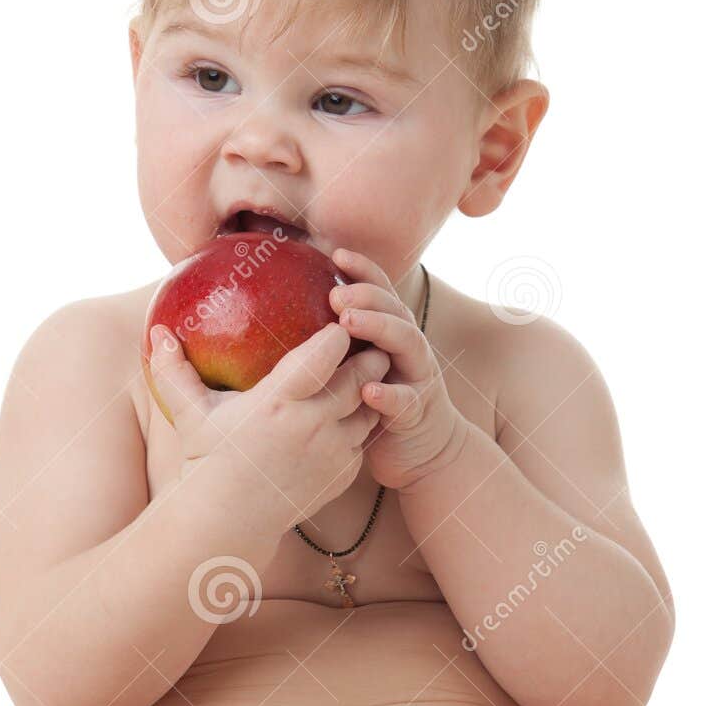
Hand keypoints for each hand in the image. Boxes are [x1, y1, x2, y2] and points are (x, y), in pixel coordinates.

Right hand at [146, 321, 389, 532]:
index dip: (337, 336)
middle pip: (358, 380)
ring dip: (371, 393)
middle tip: (372, 342)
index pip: (322, 357)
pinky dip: (362, 425)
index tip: (340, 322)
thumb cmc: (208, 462)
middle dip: (370, 358)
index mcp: (277, 403)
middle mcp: (311, 426)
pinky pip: (363, 441)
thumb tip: (156, 332)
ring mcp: (331, 452)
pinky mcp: (342, 474)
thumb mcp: (190, 415)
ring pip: (369, 410)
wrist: (228, 521)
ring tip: (372, 375)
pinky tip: (358, 412)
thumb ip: (174, 371)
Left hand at [328, 247, 467, 491]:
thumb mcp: (359, 367)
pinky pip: (406, 400)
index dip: (363, 270)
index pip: (382, 291)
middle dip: (367, 296)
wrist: (423, 452)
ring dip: (379, 328)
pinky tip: (367, 391)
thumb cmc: (378, 404)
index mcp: (393, 332)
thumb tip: (283, 315)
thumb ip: (339, 342)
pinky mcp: (419, 412)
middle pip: (394, 310)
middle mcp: (410, 347)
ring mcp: (418, 377)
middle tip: (336, 294)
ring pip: (407, 343)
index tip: (335, 254)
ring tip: (348, 323)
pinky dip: (388, 394)